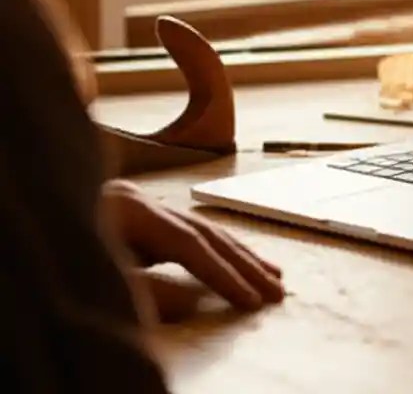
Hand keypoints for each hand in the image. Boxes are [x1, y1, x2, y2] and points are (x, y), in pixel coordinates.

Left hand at [102, 179, 283, 319]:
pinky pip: (182, 232)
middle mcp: (138, 200)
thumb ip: (143, 293)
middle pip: (203, 232)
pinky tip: (230, 261)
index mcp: (128, 210)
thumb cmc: (44, 264)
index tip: (252, 301)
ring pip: (198, 229)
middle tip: (278, 290)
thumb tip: (193, 302)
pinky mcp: (131, 215)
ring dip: (236, 254)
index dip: (224, 274)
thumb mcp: (95, 282)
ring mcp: (135, 204)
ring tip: (271, 274)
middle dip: (243, 263)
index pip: (190, 244)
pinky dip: (210, 250)